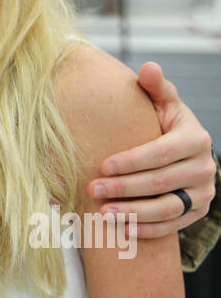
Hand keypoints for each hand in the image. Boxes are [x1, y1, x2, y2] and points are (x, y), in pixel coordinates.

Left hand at [88, 62, 216, 238]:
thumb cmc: (164, 122)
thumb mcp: (163, 102)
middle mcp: (205, 167)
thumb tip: (148, 67)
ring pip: (168, 208)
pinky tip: (124, 230)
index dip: (131, 161)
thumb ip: (155, 86)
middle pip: (161, 182)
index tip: (102, 165)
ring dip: (134, 213)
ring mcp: (203, 192)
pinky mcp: (198, 211)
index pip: (161, 153)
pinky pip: (173, 226)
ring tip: (103, 213)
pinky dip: (148, 230)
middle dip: (124, 187)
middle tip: (92, 188)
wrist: (183, 150)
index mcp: (196, 138)